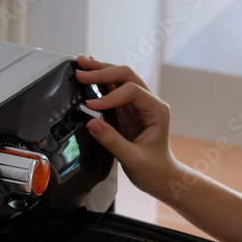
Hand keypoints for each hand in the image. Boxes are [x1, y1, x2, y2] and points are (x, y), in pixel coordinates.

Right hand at [75, 56, 180, 199]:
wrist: (160, 176)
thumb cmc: (153, 169)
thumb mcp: (133, 159)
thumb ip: (112, 141)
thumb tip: (91, 122)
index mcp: (157, 111)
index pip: (132, 91)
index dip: (110, 96)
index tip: (91, 106)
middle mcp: (150, 103)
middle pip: (127, 76)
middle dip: (103, 72)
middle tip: (81, 72)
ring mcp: (138, 104)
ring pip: (119, 78)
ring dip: (100, 71)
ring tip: (81, 64)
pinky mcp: (128, 110)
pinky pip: (114, 89)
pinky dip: (100, 81)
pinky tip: (90, 72)